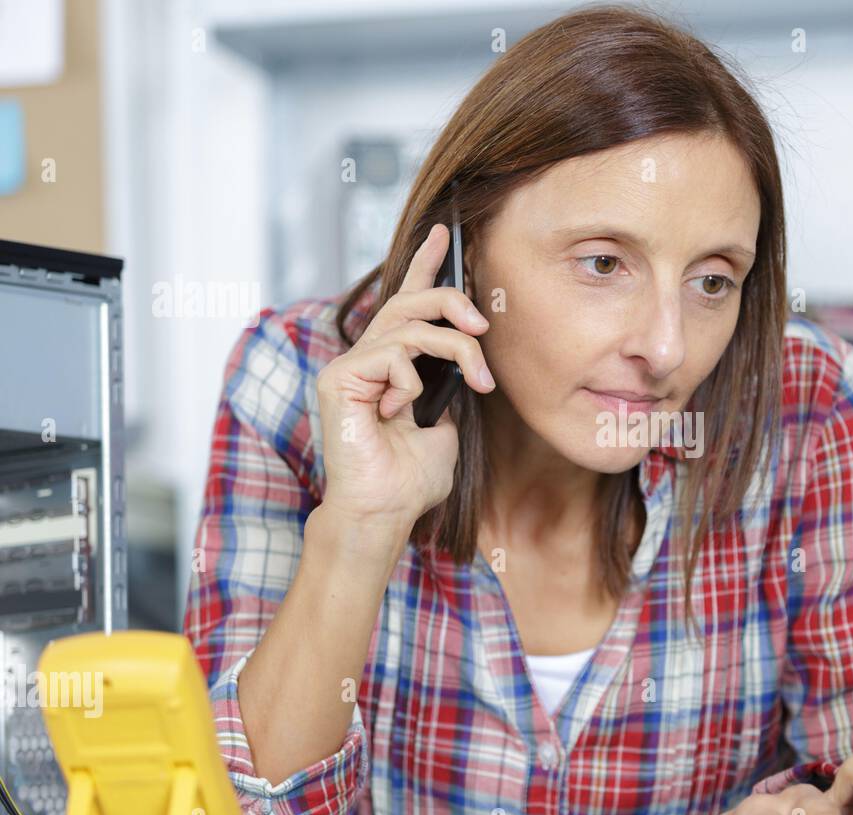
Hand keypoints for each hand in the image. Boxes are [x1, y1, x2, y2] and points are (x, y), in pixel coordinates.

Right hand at [316, 222, 495, 532]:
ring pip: (410, 325)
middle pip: (409, 300)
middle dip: (452, 299)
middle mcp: (369, 358)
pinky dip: (411, 381)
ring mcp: (351, 367)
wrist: (386, 510)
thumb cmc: (412, 477)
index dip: (424, 266)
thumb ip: (449, 387)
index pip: (407, 302)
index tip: (443, 234)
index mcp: (394, 365)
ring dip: (456, 348)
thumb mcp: (448, 425)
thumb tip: (463, 357)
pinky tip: (400, 411)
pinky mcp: (339, 378)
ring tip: (477, 381)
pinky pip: (391, 355)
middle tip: (481, 324)